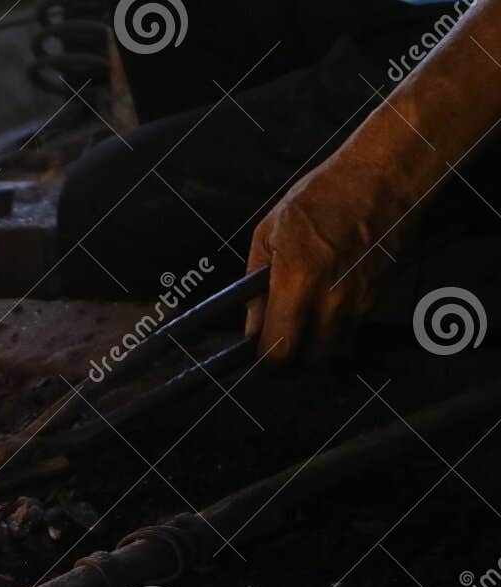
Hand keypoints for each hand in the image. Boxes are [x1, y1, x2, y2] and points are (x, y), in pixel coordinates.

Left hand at [244, 151, 416, 362]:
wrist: (382, 180)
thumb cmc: (323, 197)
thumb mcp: (268, 233)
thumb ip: (254, 284)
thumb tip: (250, 323)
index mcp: (296, 281)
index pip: (277, 349)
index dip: (263, 358)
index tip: (256, 351)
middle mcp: (330, 299)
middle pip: (306, 361)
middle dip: (287, 358)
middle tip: (276, 341)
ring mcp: (357, 302)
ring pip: (330, 351)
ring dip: (312, 346)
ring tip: (300, 323)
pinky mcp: (376, 299)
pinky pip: (351, 331)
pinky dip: (334, 330)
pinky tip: (324, 305)